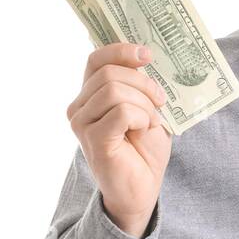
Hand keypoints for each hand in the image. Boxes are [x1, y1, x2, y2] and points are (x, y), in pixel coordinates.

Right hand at [66, 43, 171, 235]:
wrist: (142, 187)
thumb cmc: (144, 150)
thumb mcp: (147, 109)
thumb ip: (140, 85)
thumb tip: (146, 56)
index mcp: (90, 95)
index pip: (97, 59)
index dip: (121, 50)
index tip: (147, 54)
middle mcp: (80, 107)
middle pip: (109, 72)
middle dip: (143, 83)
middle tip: (159, 101)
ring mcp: (83, 123)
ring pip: (115, 90)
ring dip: (144, 104)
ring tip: (149, 123)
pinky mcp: (94, 139)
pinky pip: (122, 112)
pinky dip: (141, 118)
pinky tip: (142, 131)